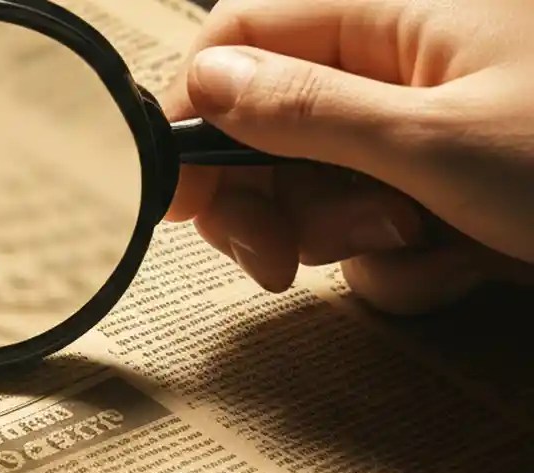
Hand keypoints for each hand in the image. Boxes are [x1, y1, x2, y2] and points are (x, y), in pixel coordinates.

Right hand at [162, 0, 533, 313]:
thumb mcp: (440, 141)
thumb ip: (311, 109)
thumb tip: (205, 83)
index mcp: (395, 13)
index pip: (243, 37)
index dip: (197, 115)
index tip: (184, 198)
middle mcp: (401, 65)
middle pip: (268, 128)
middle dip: (276, 204)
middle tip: (284, 258)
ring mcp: (425, 131)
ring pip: (320, 192)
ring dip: (354, 243)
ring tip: (427, 244)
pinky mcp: (449, 189)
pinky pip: (380, 234)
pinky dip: (409, 267)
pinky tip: (469, 265)